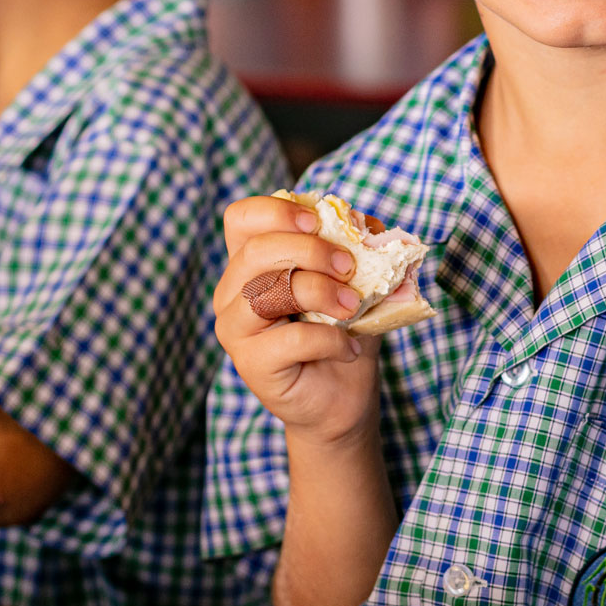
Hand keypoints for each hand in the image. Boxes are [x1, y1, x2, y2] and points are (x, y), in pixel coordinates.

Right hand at [214, 194, 378, 447]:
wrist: (342, 394)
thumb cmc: (343, 329)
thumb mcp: (359, 279)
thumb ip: (362, 249)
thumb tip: (373, 225)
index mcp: (251, 261)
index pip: (240, 218)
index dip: (276, 211)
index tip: (317, 221)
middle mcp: (232, 291)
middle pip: (256, 250)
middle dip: (310, 250)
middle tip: (348, 267)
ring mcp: (235, 328)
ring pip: (266, 292)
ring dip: (320, 292)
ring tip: (353, 307)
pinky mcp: (250, 364)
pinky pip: (292, 339)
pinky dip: (331, 339)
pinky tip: (350, 348)